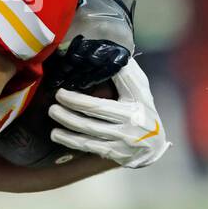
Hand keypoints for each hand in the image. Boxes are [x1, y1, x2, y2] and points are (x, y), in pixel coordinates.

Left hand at [47, 59, 169, 168]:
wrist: (154, 147)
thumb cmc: (144, 111)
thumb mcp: (141, 91)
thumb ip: (127, 75)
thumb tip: (107, 55)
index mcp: (135, 104)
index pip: (114, 91)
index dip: (88, 89)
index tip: (68, 85)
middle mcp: (129, 122)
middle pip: (96, 110)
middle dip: (73, 102)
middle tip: (57, 96)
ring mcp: (121, 139)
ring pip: (88, 130)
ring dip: (67, 121)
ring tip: (52, 112)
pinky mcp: (113, 153)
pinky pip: (88, 146)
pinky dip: (70, 140)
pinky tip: (56, 134)